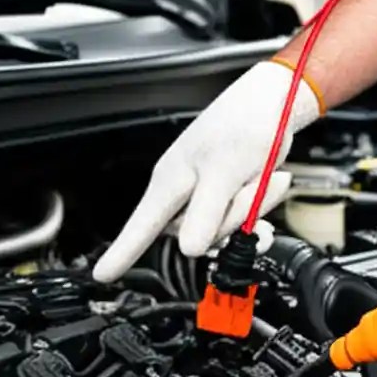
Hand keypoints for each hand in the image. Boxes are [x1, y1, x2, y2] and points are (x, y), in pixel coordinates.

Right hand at [93, 59, 321, 282]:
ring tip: (262, 178)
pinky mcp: (226, 194)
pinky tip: (268, 188)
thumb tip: (190, 249)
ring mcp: (205, 193)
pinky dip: (258, 209)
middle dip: (233, 219)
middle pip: (198, 235)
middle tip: (251, 188)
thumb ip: (206, 212)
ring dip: (251, 210)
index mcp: (170, 181)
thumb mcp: (224, 170)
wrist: (273, 101)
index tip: (102, 275)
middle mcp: (183, 191)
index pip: (141, 225)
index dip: (122, 252)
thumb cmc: (244, 121)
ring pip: (223, 229)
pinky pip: (239, 220)